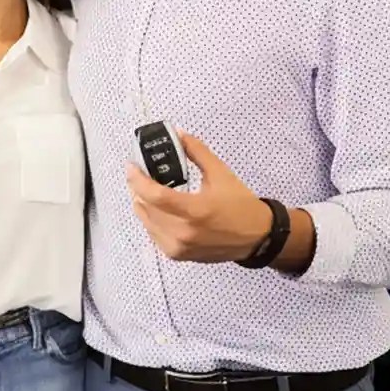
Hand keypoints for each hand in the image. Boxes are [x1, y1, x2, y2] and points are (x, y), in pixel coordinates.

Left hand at [126, 131, 272, 263]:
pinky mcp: (179, 255)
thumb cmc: (241, 206)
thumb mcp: (220, 173)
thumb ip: (197, 152)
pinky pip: (154, 236)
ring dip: (143, 204)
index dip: (138, 180)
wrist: (257, 237)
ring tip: (147, 190)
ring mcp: (180, 247)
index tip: (131, 167)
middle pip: (147, 208)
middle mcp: (185, 232)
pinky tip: (157, 210)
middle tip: (139, 175)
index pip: (155, 196)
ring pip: (147, 223)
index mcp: (195, 211)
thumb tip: (178, 135)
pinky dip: (151, 221)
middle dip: (138, 189)